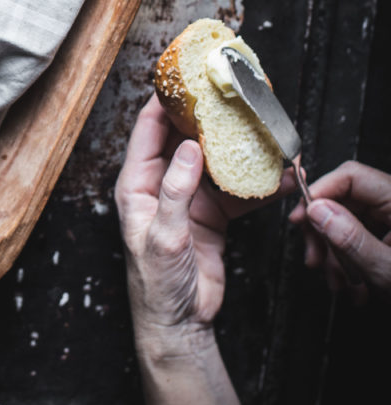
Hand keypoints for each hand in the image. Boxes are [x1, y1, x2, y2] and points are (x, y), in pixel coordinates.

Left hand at [114, 92, 292, 404]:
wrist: (179, 324)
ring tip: (253, 131)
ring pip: (210, 161)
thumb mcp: (163, 236)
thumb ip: (176, 191)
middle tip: (227, 99)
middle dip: (204, 120)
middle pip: (182, 139)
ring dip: (231, 150)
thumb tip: (190, 148)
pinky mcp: (210, 214)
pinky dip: (250, 183)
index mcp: (136, 185)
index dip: (163, 103)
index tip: (183, 81)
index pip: (146, 131)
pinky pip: (231, 190)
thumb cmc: (156, 283)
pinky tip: (269, 176)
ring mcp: (187, 198)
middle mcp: (160, 185)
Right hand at [289, 160, 390, 301]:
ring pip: (353, 224)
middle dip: (326, 232)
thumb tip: (319, 210)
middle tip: (314, 258)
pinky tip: (356, 288)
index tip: (302, 218)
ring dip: (338, 256)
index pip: (353, 177)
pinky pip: (366, 241)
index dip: (321, 193)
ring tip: (339, 284)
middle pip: (348, 201)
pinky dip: (354, 264)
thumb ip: (353, 238)